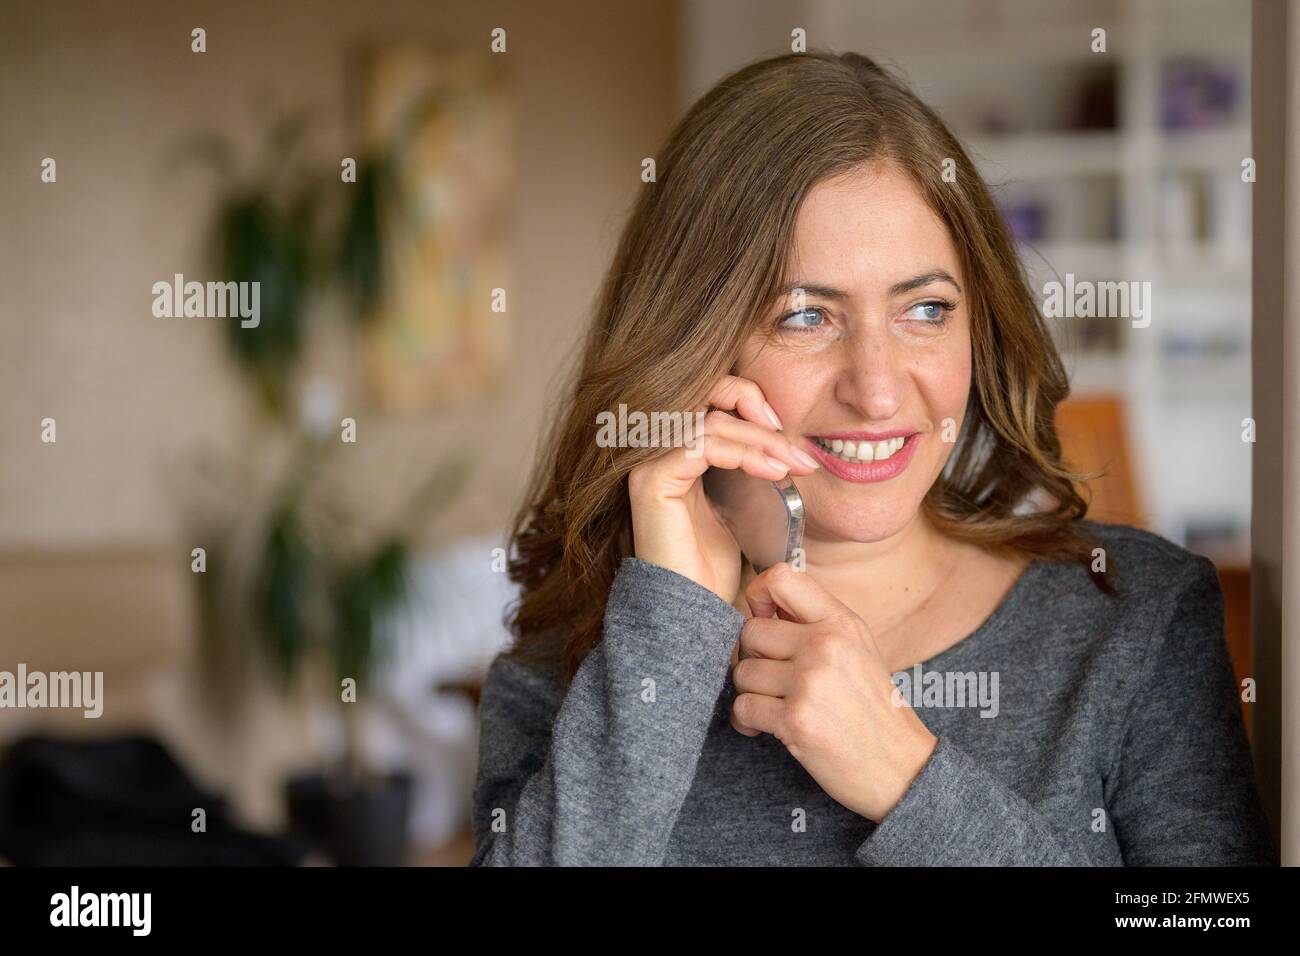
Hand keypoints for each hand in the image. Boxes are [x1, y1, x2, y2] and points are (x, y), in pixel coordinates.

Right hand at [627, 375, 818, 602]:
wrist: (692, 610)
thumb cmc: (712, 568)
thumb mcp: (736, 504)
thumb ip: (744, 463)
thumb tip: (780, 435)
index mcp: (674, 452)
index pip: (706, 397)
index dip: (746, 398)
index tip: (785, 431)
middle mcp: (655, 452)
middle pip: (704, 395)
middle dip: (757, 411)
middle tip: (795, 447)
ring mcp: (648, 465)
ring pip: (710, 422)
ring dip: (760, 439)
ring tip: (792, 464)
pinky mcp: (651, 481)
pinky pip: (700, 446)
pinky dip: (743, 453)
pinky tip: (772, 472)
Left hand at [728, 562, 938, 822]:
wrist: (902, 767)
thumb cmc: (873, 708)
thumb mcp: (856, 649)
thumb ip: (814, 623)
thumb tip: (760, 606)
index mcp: (841, 622)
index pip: (781, 578)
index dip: (759, 595)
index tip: (765, 620)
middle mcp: (825, 645)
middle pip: (750, 632)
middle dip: (754, 658)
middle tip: (774, 680)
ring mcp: (809, 682)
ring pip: (742, 673)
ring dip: (752, 694)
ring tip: (776, 706)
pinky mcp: (795, 720)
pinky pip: (743, 708)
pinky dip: (747, 722)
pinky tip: (767, 727)